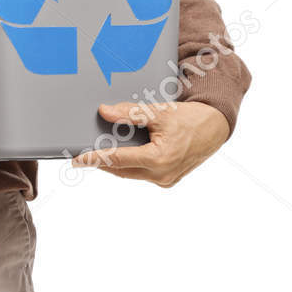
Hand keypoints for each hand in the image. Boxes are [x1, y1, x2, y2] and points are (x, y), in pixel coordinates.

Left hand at [71, 100, 229, 187]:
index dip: (95, 158)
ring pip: (131, 173)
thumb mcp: (158, 111)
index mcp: (159, 158)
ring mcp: (166, 180)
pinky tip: (119, 157)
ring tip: (96, 156)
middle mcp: (162, 174)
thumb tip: (104, 111)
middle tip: (81, 157)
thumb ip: (129, 113)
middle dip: (101, 163)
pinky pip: (142, 174)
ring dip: (114, 165)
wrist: (214, 127)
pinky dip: (130, 166)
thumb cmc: (188, 118)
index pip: (118, 160)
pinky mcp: (168, 180)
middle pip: (121, 169)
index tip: (77, 159)